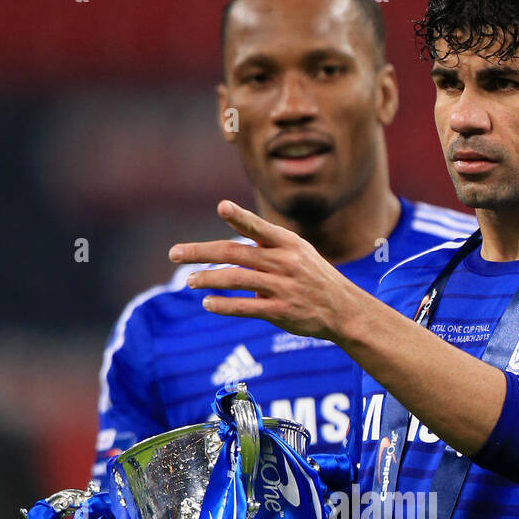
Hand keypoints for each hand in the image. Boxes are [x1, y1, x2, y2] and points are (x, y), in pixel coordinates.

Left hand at [168, 200, 361, 340]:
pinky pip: (246, 308)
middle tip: (174, 254)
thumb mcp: (299, 252)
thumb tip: (233, 252)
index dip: (240, 216)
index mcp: (287, 243)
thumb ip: (267, 247)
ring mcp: (282, 287)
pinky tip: (207, 303)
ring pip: (235, 280)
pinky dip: (224, 305)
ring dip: (208, 279)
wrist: (343, 310)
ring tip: (189, 281)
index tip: (221, 207)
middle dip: (200, 252)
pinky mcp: (281, 311)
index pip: (259, 227)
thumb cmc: (314, 277)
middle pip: (234, 253)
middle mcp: (284, 262)